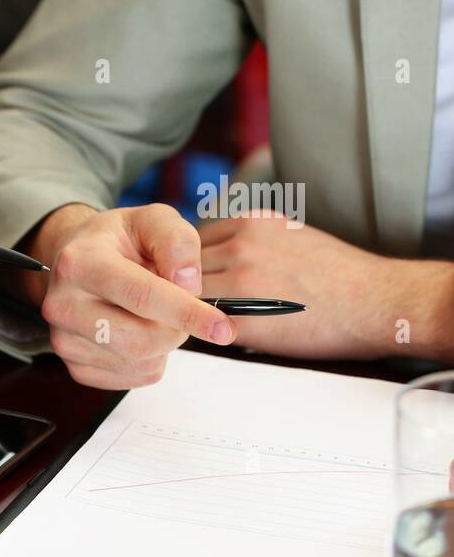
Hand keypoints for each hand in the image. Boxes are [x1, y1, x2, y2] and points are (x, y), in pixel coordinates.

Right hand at [22, 203, 235, 388]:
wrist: (79, 261)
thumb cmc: (119, 241)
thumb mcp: (152, 220)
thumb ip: (177, 242)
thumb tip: (189, 284)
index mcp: (79, 262)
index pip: (140, 296)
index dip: (187, 313)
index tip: (223, 329)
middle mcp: (63, 304)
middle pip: (139, 339)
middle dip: (177, 330)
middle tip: (183, 310)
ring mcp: (64, 339)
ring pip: (139, 361)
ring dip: (165, 343)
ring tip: (153, 314)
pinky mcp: (75, 366)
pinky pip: (132, 378)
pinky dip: (151, 359)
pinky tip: (139, 331)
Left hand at [199, 213, 438, 358]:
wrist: (375, 302)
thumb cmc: (337, 275)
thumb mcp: (290, 235)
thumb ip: (249, 240)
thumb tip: (215, 255)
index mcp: (251, 222)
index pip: (192, 240)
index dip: (187, 264)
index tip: (190, 280)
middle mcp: (241, 245)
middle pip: (182, 266)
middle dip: (181, 285)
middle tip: (183, 304)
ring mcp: (240, 280)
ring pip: (186, 295)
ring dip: (186, 308)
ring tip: (193, 321)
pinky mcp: (242, 317)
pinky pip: (200, 322)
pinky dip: (198, 328)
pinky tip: (209, 334)